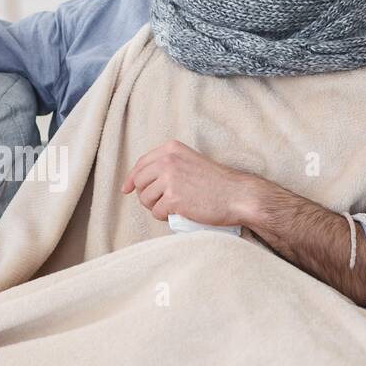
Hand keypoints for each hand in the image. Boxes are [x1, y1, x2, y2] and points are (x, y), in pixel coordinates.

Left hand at [121, 139, 262, 226]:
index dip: (131, 178)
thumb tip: (139, 180)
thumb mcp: (191, 162)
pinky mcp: (173, 198)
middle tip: (160, 203)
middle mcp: (168, 160)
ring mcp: (170, 178)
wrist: (238, 195)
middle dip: (145, 195)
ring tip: (173, 208)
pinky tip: (178, 214)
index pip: (141, 164)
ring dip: (156, 207)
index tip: (126, 189)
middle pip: (138, 182)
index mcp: (171, 149)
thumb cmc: (218, 183)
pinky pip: (156, 212)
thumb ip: (169, 165)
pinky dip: (164, 217)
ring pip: (145, 198)